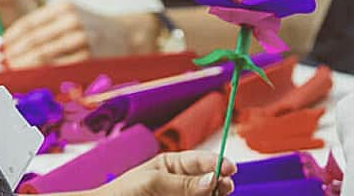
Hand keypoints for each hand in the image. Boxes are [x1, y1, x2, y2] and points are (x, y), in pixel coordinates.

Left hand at [0, 2, 136, 67]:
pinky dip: (43, 74)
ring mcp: (82, 39)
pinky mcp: (90, 57)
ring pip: (45, 56)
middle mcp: (72, 20)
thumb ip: (46, 26)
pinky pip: (60, 68)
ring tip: (12, 72)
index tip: (0, 49)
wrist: (127, 34)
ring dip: (24, 66)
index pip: (29, 23)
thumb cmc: (92, 28)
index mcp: (63, 7)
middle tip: (1, 64)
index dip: (11, 38)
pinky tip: (34, 77)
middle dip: (14, 54)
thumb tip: (13, 44)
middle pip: (34, 40)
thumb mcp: (70, 15)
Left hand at [98, 151, 234, 195]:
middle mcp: (181, 183)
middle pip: (210, 182)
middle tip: (224, 187)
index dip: (217, 162)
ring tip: (213, 195)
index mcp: (172, 165)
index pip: (200, 161)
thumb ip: (181, 182)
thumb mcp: (152, 182)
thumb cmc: (123, 192)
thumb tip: (212, 179)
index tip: (230, 168)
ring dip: (212, 195)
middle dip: (219, 183)